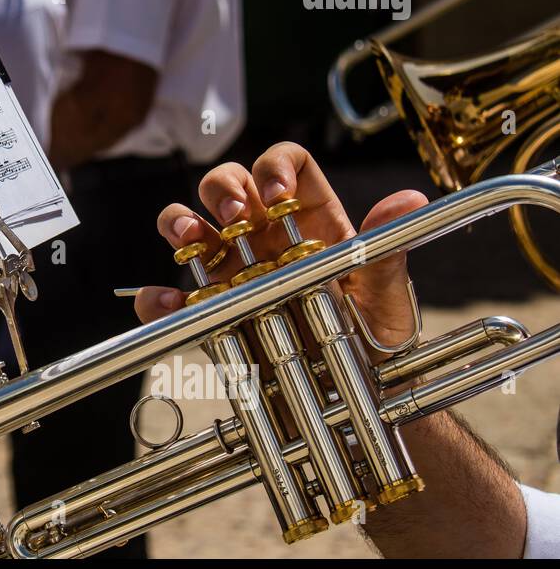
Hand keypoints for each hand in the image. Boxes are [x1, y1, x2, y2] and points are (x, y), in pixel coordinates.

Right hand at [133, 141, 428, 351]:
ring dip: (179, 223)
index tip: (275, 196)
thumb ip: (386, 250)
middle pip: (230, 184)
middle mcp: (264, 238)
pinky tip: (168, 304)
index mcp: (310, 222)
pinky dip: (157, 300)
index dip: (274, 168)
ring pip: (189, 227)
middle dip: (221, 189)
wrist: (350, 401)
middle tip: (232, 217)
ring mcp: (231, 273)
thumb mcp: (387, 298)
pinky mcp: (208, 315)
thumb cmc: (374, 342)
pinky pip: (169, 301)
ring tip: (189, 240)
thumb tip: (410, 199)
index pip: (288, 167)